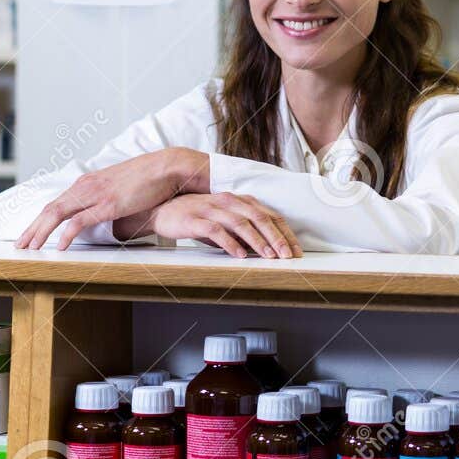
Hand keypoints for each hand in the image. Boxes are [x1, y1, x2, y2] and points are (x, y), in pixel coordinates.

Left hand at [16, 148, 209, 250]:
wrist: (166, 167)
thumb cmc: (148, 178)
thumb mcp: (119, 187)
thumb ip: (104, 199)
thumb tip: (99, 214)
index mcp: (87, 183)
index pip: (55, 204)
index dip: (38, 220)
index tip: (28, 235)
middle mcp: (86, 187)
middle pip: (50, 209)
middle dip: (32, 229)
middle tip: (19, 246)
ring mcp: (95, 195)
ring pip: (57, 214)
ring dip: (40, 232)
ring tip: (30, 248)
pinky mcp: (108, 204)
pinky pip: (80, 222)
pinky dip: (66, 235)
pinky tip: (60, 247)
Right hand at [143, 193, 302, 259]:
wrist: (163, 210)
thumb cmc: (198, 217)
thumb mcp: (225, 222)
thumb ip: (245, 231)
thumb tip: (268, 249)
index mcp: (240, 201)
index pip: (269, 216)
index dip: (285, 233)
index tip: (296, 250)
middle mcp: (229, 201)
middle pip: (260, 218)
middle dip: (277, 238)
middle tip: (288, 256)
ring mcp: (212, 209)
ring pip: (241, 223)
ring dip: (258, 241)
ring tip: (269, 256)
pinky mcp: (195, 219)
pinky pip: (216, 230)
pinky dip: (230, 243)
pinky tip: (240, 255)